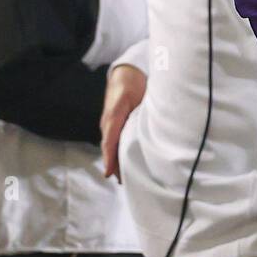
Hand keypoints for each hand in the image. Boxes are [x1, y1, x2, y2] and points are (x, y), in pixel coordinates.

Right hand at [101, 64, 145, 181]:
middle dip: (115, 165)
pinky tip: (127, 163)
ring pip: (113, 147)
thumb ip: (137, 110)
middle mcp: (109, 124)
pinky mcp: (116, 125)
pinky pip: (116, 142)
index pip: (110, 141)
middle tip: (123, 183)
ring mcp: (111, 125)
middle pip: (110, 149)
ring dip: (118, 161)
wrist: (125, 73)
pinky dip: (119, 154)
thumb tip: (147, 125)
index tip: (109, 174)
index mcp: (113, 118)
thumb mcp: (132, 95)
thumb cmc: (130, 84)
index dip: (110, 158)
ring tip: (125, 178)